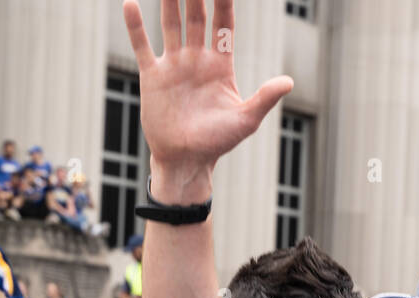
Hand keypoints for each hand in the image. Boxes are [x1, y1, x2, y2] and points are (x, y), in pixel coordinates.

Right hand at [123, 0, 292, 200]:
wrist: (186, 161)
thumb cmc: (218, 143)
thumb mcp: (245, 120)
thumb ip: (265, 98)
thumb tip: (288, 82)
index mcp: (220, 65)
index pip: (223, 24)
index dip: (224, 0)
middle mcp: (196, 59)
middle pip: (198, 16)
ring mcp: (174, 65)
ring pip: (171, 23)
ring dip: (169, 0)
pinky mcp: (153, 76)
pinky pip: (142, 46)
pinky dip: (135, 26)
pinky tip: (130, 4)